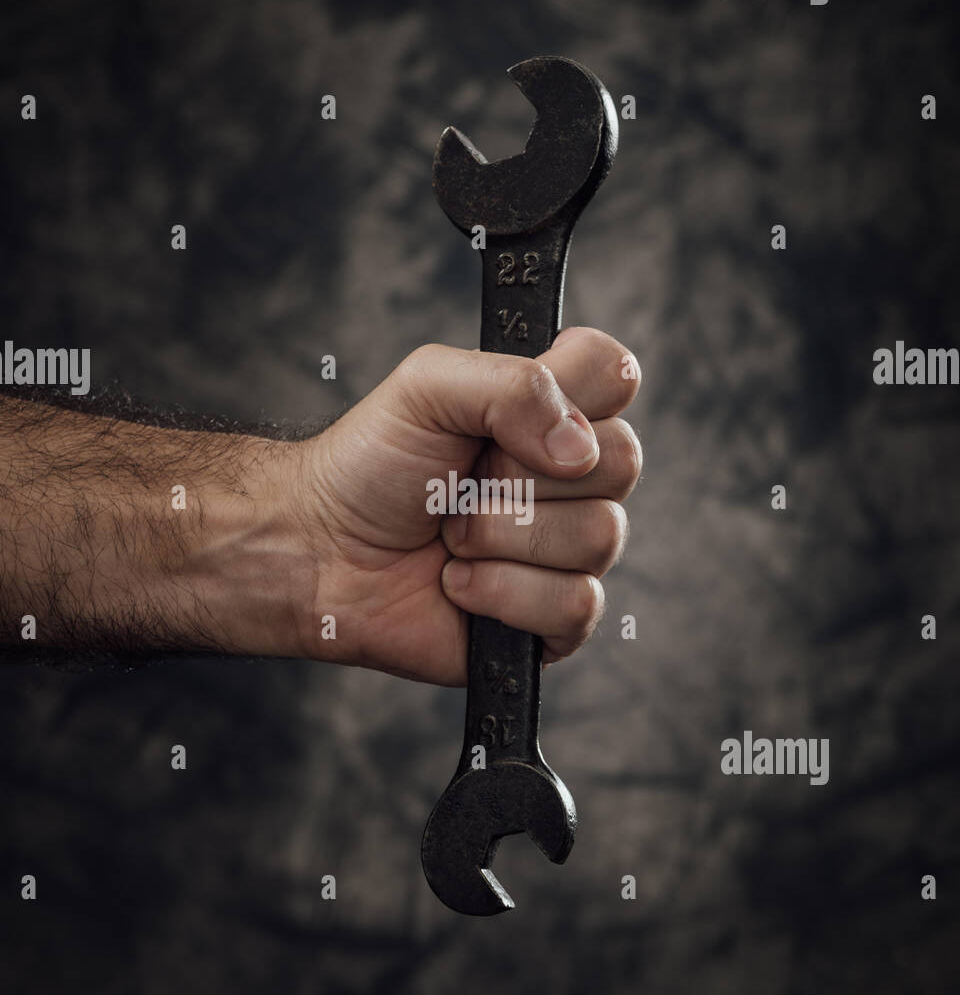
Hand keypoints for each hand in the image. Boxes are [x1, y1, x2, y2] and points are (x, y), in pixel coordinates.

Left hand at [298, 326, 641, 683]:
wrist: (320, 551)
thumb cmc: (370, 465)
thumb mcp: (427, 385)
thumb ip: (512, 384)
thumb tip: (579, 448)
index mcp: (551, 410)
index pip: (616, 375)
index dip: (577, 392)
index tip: (513, 415)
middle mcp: (573, 478)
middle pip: (622, 460)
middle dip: (521, 475)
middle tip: (463, 482)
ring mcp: (569, 550)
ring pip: (600, 537)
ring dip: (503, 537)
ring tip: (451, 537)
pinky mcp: (555, 620)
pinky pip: (576, 605)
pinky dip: (501, 594)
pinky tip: (458, 586)